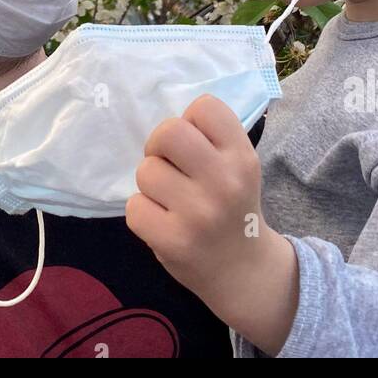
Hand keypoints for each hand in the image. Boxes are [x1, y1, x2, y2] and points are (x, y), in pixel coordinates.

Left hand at [125, 94, 299, 354]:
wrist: (243, 271)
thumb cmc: (233, 208)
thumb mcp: (240, 167)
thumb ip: (212, 140)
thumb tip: (169, 123)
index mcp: (242, 158)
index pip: (205, 107)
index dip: (191, 121)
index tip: (195, 143)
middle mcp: (224, 182)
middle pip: (169, 131)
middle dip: (159, 144)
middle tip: (168, 163)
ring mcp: (198, 213)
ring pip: (146, 170)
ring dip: (151, 182)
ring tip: (170, 197)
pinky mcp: (173, 241)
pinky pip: (134, 207)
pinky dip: (143, 212)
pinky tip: (162, 221)